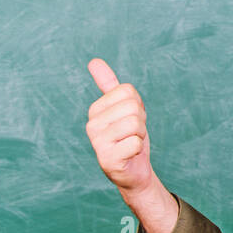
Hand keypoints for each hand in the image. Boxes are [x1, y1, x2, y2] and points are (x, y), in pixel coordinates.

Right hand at [85, 59, 154, 195]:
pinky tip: (129, 155)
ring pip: (135, 124)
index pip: (128, 91)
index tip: (131, 119)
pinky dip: (138, 149)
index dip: (138, 105)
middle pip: (133, 107)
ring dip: (140, 135)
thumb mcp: (123, 108)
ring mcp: (97, 143)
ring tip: (131, 143)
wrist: (134, 170)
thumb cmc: (129, 137)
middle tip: (133, 134)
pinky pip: (135, 143)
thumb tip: (94, 61)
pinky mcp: (107, 159)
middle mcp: (91, 125)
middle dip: (141, 121)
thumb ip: (108, 85)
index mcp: (95, 110)